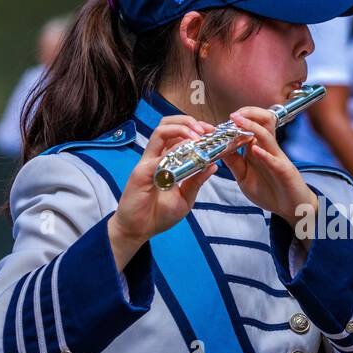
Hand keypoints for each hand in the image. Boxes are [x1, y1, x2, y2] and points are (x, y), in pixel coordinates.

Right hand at [109, 115, 218, 265]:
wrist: (139, 230)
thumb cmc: (159, 214)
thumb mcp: (185, 197)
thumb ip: (197, 181)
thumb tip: (213, 165)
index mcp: (165, 160)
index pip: (177, 134)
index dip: (195, 128)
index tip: (211, 133)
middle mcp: (155, 157)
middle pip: (166, 125)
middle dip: (188, 122)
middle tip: (205, 130)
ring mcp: (147, 163)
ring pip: (160, 133)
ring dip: (181, 130)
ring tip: (197, 138)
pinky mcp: (140, 174)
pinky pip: (157, 158)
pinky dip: (173, 154)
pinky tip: (187, 157)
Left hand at [222, 106, 317, 226]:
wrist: (291, 207)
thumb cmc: (269, 191)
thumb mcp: (244, 177)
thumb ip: (233, 163)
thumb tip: (218, 149)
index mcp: (258, 148)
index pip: (249, 126)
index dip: (235, 121)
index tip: (219, 122)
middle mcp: (268, 149)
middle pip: (263, 121)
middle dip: (248, 113)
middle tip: (233, 115)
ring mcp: (277, 158)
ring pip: (267, 135)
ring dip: (252, 127)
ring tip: (238, 121)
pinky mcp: (284, 171)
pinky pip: (274, 160)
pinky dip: (264, 154)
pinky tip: (255, 151)